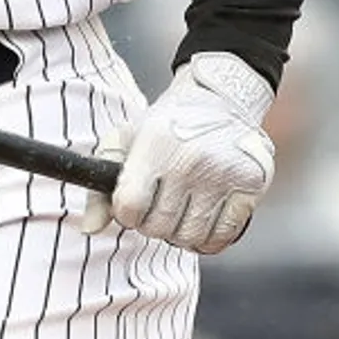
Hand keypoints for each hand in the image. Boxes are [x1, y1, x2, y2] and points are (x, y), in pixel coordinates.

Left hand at [79, 51, 275, 254]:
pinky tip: (203, 219)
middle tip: (159, 206)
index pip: (129, 206)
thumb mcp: (125, 140)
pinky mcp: (251, 186)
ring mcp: (223, 174)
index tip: (132, 205)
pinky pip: (222, 238)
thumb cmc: (165, 125)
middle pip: (158, 227)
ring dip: (180, 234)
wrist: (219, 99)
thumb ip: (100, 186)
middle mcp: (190, 159)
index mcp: (155, 145)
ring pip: (189, 238)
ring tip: (180, 212)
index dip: (126, 214)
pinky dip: (208, 239)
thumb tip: (88, 228)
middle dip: (152, 224)